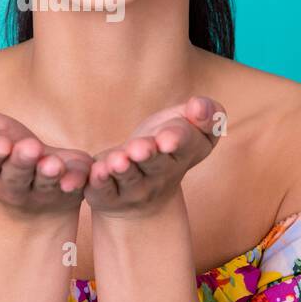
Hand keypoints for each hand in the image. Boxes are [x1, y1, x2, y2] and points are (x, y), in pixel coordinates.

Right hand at [0, 109, 92, 219]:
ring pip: (44, 184)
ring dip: (49, 174)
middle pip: (14, 177)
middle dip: (22, 162)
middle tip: (31, 148)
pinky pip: (75, 186)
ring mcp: (40, 193)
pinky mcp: (69, 190)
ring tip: (54, 164)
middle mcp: (9, 189)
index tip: (2, 144)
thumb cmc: (3, 147)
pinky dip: (77, 181)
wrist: (34, 176)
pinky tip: (78, 179)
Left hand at [83, 96, 224, 218]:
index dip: (178, 139)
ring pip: (130, 178)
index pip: (187, 144)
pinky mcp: (109, 196)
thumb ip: (206, 113)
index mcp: (186, 152)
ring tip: (117, 160)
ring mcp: (136, 188)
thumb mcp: (191, 126)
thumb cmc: (168, 144)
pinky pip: (104, 190)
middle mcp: (162, 174)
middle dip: (148, 154)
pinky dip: (100, 180)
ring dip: (123, 169)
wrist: (145, 192)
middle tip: (140, 149)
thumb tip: (200, 106)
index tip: (168, 137)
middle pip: (156, 163)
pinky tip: (94, 169)